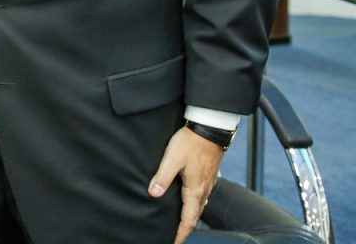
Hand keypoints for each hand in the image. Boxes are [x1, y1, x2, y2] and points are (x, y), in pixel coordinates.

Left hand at [148, 126, 224, 243]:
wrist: (209, 128)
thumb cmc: (190, 142)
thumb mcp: (172, 159)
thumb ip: (162, 177)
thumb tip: (153, 194)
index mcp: (195, 190)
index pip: (188, 219)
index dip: (181, 233)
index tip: (173, 242)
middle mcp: (204, 190)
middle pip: (195, 216)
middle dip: (185, 228)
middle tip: (175, 236)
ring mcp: (208, 183)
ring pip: (199, 206)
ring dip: (190, 217)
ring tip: (180, 223)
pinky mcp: (209, 176)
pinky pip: (202, 196)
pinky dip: (195, 205)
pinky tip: (189, 201)